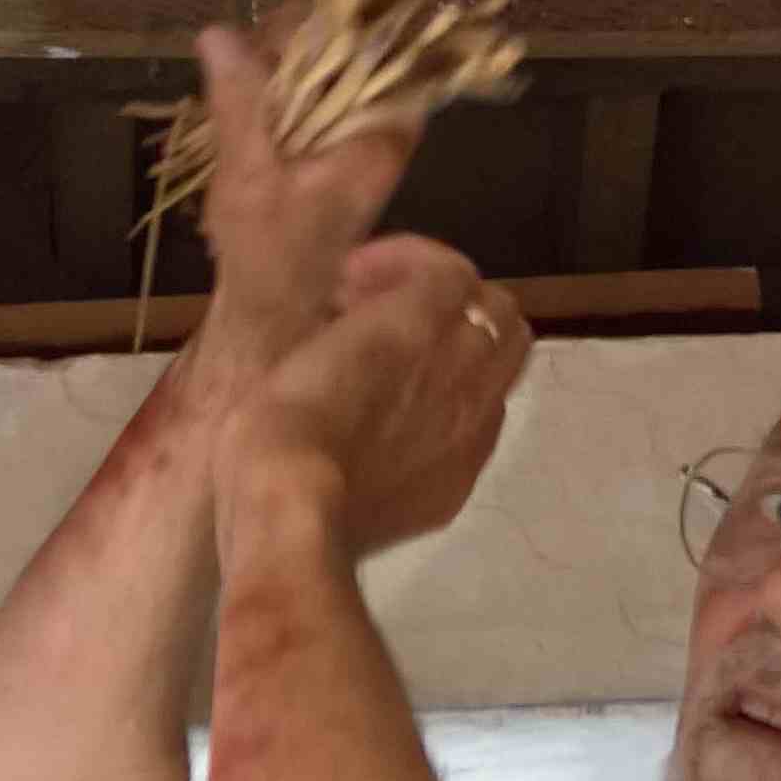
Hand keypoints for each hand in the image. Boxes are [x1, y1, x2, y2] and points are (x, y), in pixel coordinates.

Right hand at [183, 0, 425, 369]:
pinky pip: (302, 100)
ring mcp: (351, 141)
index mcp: (381, 132)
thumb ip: (239, 103)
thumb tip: (218, 33)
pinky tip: (237, 117)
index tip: (267, 39)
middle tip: (236, 69)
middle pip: (345, 50)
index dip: (324, 27)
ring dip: (270, 73)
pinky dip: (268, 98)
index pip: (376, 45)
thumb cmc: (269, 262)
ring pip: (319, 73)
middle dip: (286, 50)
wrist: (270, 324)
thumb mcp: (248, 177)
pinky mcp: (324, 154)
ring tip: (229, 95)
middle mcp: (378, 130)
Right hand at [229, 237, 531, 561]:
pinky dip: (453, 412)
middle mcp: (465, 370)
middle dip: (457, 301)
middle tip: (397, 315)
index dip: (402, 263)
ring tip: (405, 371)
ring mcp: (471, 431)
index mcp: (421, 321)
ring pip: (501, 369)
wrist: (292, 517)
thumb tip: (365, 306)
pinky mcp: (459, 483)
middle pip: (498, 310)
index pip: (448, 269)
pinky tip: (402, 429)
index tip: (355, 281)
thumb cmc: (279, 418)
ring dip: (463, 355)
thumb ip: (353, 311)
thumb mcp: (303, 337)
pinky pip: (479, 429)